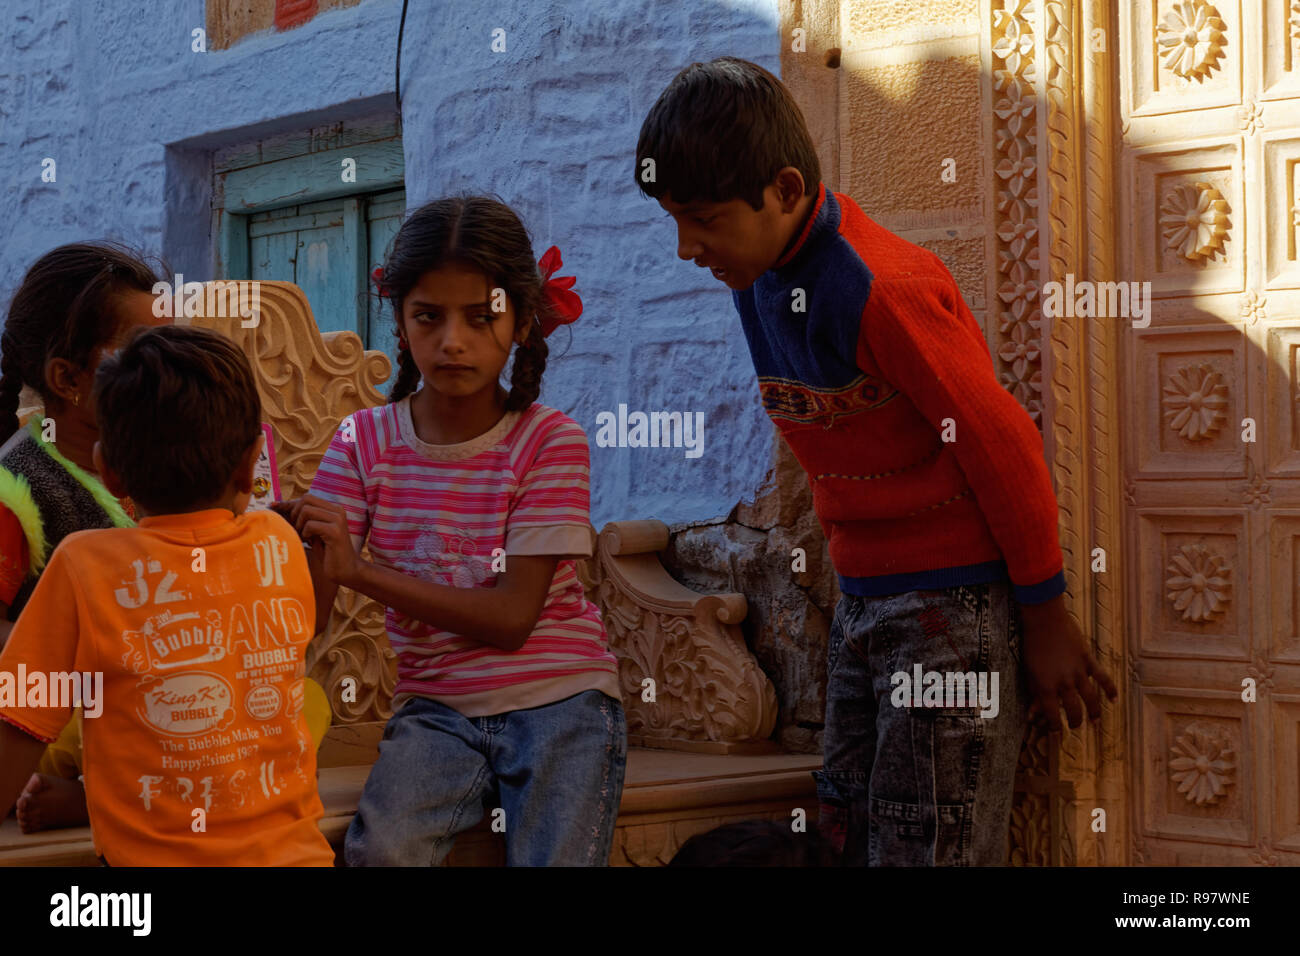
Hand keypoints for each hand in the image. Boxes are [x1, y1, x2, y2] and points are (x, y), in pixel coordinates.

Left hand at [274, 494, 359, 587]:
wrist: (346, 571)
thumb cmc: (327, 554)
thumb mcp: (313, 533)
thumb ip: (302, 520)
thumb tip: (277, 507)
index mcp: (333, 509)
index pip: (307, 498)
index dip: (289, 503)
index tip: (273, 507)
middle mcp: (337, 511)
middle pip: (305, 500)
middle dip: (294, 514)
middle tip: (296, 531)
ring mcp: (337, 519)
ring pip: (306, 510)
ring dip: (299, 525)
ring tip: (303, 537)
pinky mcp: (335, 531)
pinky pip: (310, 525)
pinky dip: (305, 533)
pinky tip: (310, 542)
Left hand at [1019, 595, 1117, 731]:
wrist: (1045, 620)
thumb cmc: (1032, 645)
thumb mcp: (1028, 671)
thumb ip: (1033, 692)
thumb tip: (1032, 713)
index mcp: (1045, 687)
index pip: (1052, 714)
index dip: (1054, 726)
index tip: (1056, 733)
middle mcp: (1064, 683)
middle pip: (1073, 709)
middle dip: (1074, 721)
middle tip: (1075, 727)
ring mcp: (1078, 672)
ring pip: (1090, 698)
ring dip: (1093, 712)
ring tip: (1094, 722)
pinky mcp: (1088, 660)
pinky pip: (1102, 677)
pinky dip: (1109, 689)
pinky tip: (1113, 700)